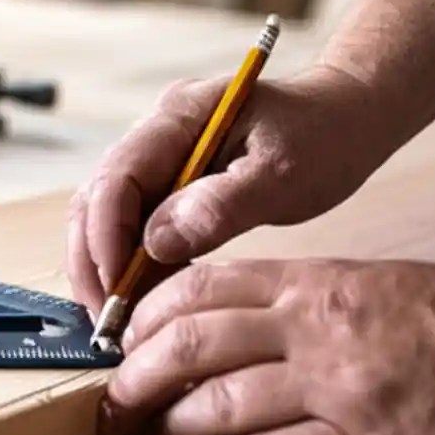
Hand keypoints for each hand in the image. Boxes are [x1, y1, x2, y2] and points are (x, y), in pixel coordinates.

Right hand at [66, 67, 395, 317]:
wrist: (343, 118)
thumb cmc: (322, 137)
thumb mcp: (283, 173)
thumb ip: (221, 205)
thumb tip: (156, 242)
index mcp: (178, 117)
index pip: (117, 175)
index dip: (106, 235)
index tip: (114, 287)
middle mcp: (155, 133)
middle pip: (95, 197)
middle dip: (91, 259)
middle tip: (104, 317)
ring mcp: (157, 157)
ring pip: (104, 214)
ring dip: (102, 266)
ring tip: (117, 317)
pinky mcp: (166, 183)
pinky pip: (131, 226)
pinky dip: (128, 264)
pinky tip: (141, 298)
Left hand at [98, 259, 434, 434]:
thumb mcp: (357, 281)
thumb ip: (286, 296)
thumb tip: (216, 321)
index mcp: (307, 281)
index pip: (197, 288)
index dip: (144, 318)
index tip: (122, 342)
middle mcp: (309, 329)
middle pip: (188, 347)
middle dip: (135, 380)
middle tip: (113, 404)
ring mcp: (333, 388)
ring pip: (215, 406)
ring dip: (166, 431)